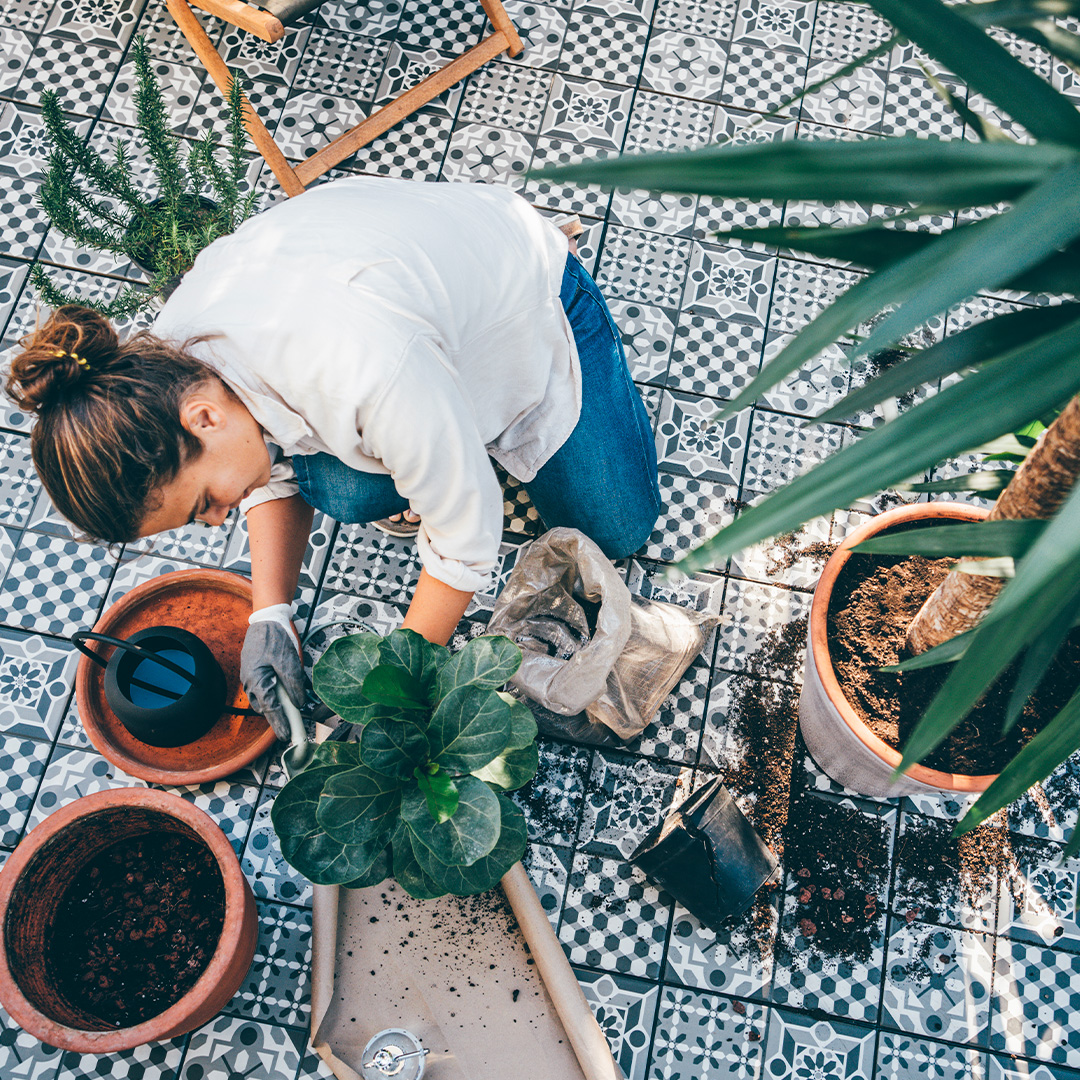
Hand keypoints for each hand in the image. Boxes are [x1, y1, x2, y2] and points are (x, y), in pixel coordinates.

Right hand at [240, 611, 304, 741]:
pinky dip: (272, 694)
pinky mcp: (254, 672)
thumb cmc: (275, 638)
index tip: (286, 736)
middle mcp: (249, 682)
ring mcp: (250, 677)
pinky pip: (263, 689)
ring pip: (263, 699)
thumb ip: (294, 685)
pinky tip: (283, 691)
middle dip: (277, 716)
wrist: (266, 620)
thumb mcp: (289, 662)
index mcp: (257, 681)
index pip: (270, 709)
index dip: (280, 723)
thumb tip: (299, 703)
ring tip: (290, 707)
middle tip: (292, 724)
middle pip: (265, 707)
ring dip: (275, 705)